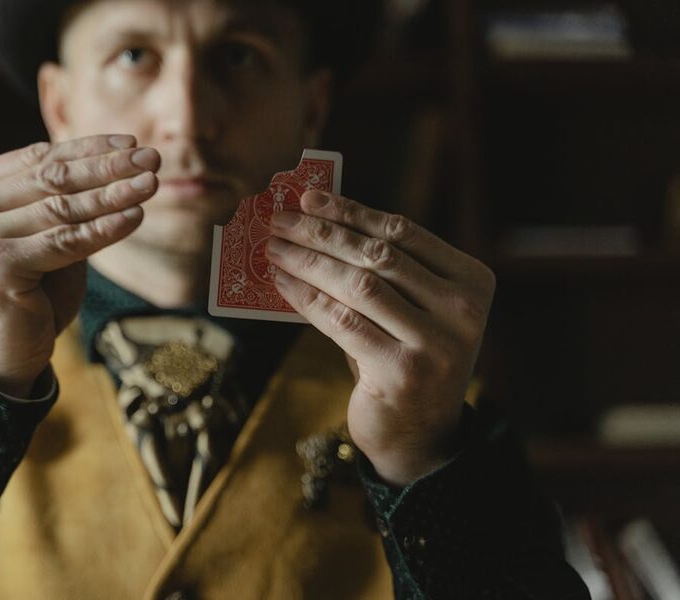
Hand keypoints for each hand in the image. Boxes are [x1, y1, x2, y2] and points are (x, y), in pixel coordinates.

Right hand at [0, 135, 159, 396]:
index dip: (86, 148)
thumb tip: (111, 158)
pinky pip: (65, 241)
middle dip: (106, 166)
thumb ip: (56, 199)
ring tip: (152, 183)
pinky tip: (135, 217)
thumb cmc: (26, 294)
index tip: (130, 142)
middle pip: (49, 178)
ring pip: (60, 208)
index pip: (34, 158)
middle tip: (152, 157)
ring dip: (113, 193)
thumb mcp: (37, 236)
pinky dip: (104, 229)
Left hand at [267, 191, 495, 486]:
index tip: (309, 198)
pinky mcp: (402, 372)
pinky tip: (281, 282)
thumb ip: (382, 270)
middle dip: (322, 232)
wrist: (419, 433)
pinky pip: (341, 321)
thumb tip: (317, 219)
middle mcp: (463, 311)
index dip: (352, 211)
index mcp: (473, 282)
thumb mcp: (409, 309)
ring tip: (273, 248)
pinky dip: (305, 297)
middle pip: (378, 255)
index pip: (404, 232)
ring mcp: (436, 344)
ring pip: (358, 285)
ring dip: (308, 261)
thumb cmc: (405, 356)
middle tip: (279, 219)